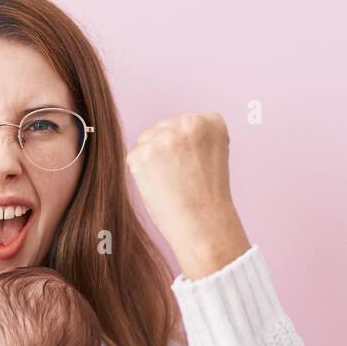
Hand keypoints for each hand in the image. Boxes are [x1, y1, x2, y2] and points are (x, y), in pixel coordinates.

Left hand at [126, 111, 249, 279]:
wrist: (202, 224)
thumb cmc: (208, 196)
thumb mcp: (212, 154)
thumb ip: (192, 137)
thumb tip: (161, 132)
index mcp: (212, 121)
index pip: (187, 124)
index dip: (187, 148)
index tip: (195, 166)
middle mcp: (189, 122)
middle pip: (164, 128)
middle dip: (166, 150)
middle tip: (180, 177)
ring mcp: (164, 137)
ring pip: (147, 140)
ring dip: (152, 159)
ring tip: (170, 182)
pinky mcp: (142, 153)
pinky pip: (134, 157)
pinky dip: (141, 173)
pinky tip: (158, 186)